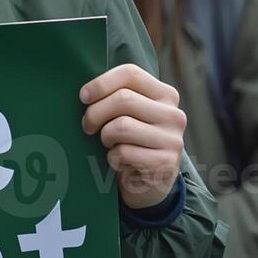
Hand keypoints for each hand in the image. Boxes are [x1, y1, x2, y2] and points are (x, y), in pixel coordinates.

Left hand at [81, 64, 185, 210]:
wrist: (147, 184)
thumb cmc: (130, 142)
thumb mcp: (128, 114)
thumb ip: (116, 97)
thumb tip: (86, 93)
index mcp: (165, 94)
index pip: (130, 73)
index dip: (101, 83)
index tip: (83, 97)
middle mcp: (174, 114)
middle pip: (123, 99)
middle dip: (95, 113)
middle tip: (87, 127)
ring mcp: (173, 139)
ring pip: (121, 126)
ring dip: (105, 137)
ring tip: (108, 144)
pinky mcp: (165, 162)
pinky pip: (123, 152)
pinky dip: (112, 158)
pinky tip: (119, 161)